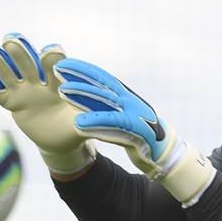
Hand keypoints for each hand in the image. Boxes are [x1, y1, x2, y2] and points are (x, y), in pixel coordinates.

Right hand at [0, 33, 94, 175]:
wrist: (60, 138)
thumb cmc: (75, 126)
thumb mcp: (84, 124)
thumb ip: (88, 120)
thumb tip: (95, 123)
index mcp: (59, 81)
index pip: (54, 64)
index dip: (51, 58)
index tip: (50, 55)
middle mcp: (39, 80)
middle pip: (26, 60)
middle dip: (19, 50)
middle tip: (11, 42)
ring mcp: (23, 90)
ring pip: (6, 72)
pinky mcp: (11, 102)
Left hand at [53, 58, 214, 204]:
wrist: (164, 156)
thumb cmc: (140, 139)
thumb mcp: (122, 120)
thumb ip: (107, 110)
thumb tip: (88, 100)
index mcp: (127, 97)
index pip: (103, 78)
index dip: (83, 70)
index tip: (62, 64)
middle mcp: (130, 101)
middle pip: (102, 84)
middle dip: (80, 76)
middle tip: (57, 70)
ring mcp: (134, 114)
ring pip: (105, 101)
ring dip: (83, 95)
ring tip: (63, 91)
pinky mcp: (135, 130)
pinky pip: (112, 123)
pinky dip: (95, 122)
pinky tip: (78, 122)